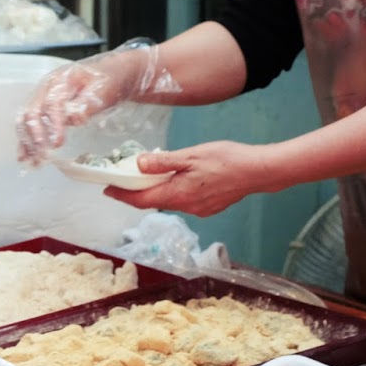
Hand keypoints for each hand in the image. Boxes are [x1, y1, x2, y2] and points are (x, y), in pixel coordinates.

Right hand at [18, 40, 169, 164]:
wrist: (113, 74)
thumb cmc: (110, 80)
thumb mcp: (105, 89)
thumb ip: (88, 103)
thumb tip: (74, 118)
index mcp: (61, 80)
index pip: (51, 103)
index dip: (53, 124)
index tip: (57, 143)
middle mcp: (46, 88)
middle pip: (33, 112)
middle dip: (35, 136)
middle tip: (43, 156)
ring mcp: (43, 98)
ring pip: (26, 120)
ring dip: (28, 143)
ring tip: (33, 162)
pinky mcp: (44, 109)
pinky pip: (30, 126)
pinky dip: (28, 142)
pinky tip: (27, 157)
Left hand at [104, 142, 269, 216]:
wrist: (258, 171)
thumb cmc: (227, 160)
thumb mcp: (191, 156)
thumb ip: (164, 162)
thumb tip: (139, 164)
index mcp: (177, 194)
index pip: (141, 199)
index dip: (122, 195)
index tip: (108, 189)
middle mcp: (185, 206)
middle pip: (153, 202)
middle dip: (137, 192)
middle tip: (124, 181)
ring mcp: (198, 209)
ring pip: (169, 201)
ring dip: (157, 191)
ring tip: (149, 176)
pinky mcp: (209, 207)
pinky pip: (184, 201)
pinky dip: (174, 192)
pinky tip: (177, 179)